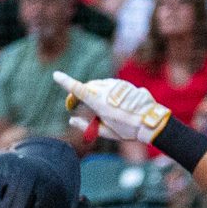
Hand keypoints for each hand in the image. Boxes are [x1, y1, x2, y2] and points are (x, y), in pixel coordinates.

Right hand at [54, 72, 172, 144]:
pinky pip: (109, 85)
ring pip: (98, 85)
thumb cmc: (128, 130)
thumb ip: (86, 126)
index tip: (56, 75)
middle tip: (72, 104)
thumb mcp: (106, 133)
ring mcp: (116, 85)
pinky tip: (110, 104)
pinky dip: (104, 91)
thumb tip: (72, 119)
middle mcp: (107, 91)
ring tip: (95, 107)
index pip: (79, 89)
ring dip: (92, 92)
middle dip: (78, 93)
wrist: (150, 121)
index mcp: (100, 103)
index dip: (66, 82)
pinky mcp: (123, 84)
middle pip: (87, 87)